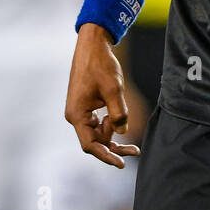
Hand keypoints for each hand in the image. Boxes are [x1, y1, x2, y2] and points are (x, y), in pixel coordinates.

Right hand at [65, 24, 140, 167]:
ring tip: (131, 137)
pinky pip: (97, 122)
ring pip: (97, 132)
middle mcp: (75, 115)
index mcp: (77, 115)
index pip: (90, 145)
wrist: (92, 45)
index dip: (105, 156)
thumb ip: (118, 113)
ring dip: (113, 134)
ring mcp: (79, 111)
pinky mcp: (85, 106)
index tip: (121, 164)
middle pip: (94, 141)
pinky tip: (118, 119)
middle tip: (135, 151)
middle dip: (113, 146)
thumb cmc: (101, 64)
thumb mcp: (114, 89)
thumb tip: (122, 133)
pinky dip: (109, 124)